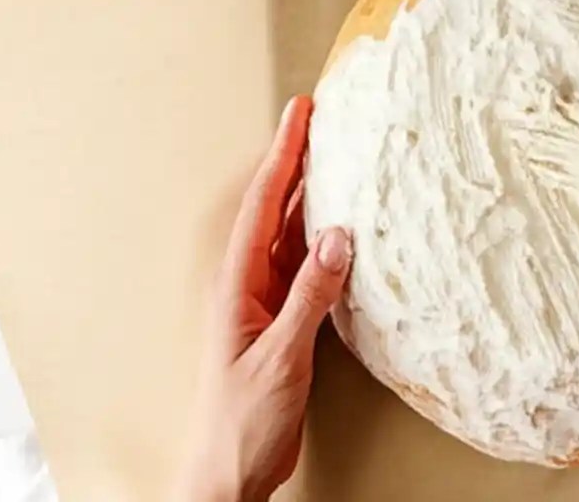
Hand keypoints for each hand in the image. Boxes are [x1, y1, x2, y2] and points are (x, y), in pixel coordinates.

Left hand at [177, 96, 353, 501]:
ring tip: (338, 155)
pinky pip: (308, 267)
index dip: (283, 155)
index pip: (263, 205)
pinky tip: (346, 226)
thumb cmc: (242, 420)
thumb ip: (309, 296)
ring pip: (293, 234)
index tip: (300, 113)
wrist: (231, 470)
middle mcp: (249, 283)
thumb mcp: (280, 357)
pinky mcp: (285, 322)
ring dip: (313, 195)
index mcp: (237, 284)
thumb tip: (339, 237)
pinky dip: (327, 241)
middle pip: (277, 208)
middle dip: (297, 160)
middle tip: (321, 117)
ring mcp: (267, 301)